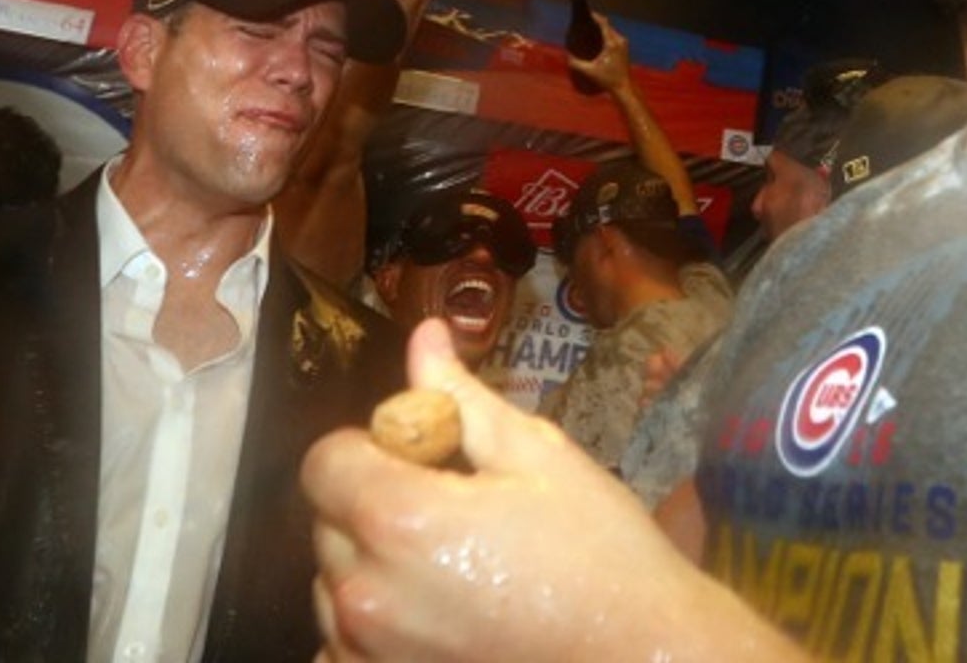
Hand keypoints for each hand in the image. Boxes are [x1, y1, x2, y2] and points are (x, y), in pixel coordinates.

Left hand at [305, 321, 792, 662]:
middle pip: (328, 521)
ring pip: (333, 585)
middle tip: (452, 508)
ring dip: (371, 565)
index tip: (427, 457)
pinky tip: (436, 615)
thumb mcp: (537, 457)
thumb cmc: (599, 552)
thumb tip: (424, 336)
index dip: (372, 445)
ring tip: (451, 566)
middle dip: (374, 501)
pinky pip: (343, 644)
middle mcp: (364, 592)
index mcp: (399, 519)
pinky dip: (372, 626)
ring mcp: (368, 650)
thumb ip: (462, 399)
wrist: (641, 654)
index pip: (326, 460)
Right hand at [567, 13, 630, 92]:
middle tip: (583, 20)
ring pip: (610, 29)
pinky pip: (613, 34)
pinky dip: (605, 32)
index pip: (604, 24)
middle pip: (607, 24)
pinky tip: (596, 35)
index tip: (586, 13)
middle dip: (595, 21)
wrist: (623, 87)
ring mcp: (623, 43)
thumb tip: (566, 56)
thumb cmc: (607, 80)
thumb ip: (576, 64)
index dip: (595, 16)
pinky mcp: (624, 47)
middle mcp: (619, 41)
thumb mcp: (589, 72)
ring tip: (588, 26)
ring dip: (600, 26)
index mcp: (612, 44)